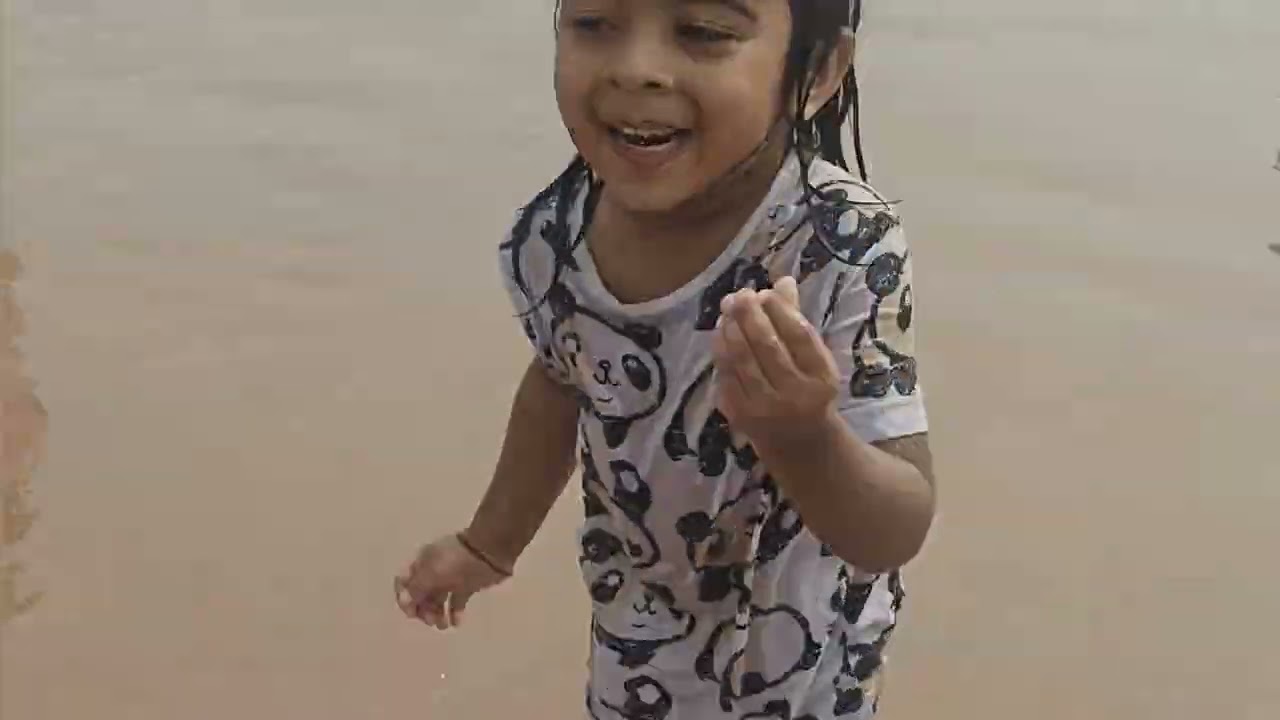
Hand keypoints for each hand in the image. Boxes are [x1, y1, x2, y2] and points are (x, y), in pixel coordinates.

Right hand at [394, 532, 509, 629]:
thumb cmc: (455, 562)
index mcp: (421, 563)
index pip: (404, 582)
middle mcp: (433, 571)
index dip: (404, 598)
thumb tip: (404, 601)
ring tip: (443, 624)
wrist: (489, 552)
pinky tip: (456, 623)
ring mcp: (451, 579)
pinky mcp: (467, 586)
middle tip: (430, 620)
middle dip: (422, 610)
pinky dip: (454, 613)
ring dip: (436, 614)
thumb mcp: (431, 573)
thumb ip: (415, 589)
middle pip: (420, 595)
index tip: (411, 612)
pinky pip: (456, 602)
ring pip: (437, 600)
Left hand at [711, 276, 839, 445]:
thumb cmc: (809, 391)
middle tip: (740, 294)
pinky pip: (726, 374)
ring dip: (731, 328)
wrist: (798, 444)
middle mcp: (795, 395)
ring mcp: (765, 408)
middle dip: (750, 314)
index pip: (799, 336)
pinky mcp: (740, 415)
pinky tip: (720, 330)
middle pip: (767, 346)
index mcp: (821, 378)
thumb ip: (798, 321)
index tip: (766, 292)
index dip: (780, 310)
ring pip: (742, 359)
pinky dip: (720, 349)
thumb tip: (783, 280)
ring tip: (728, 306)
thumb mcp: (815, 360)